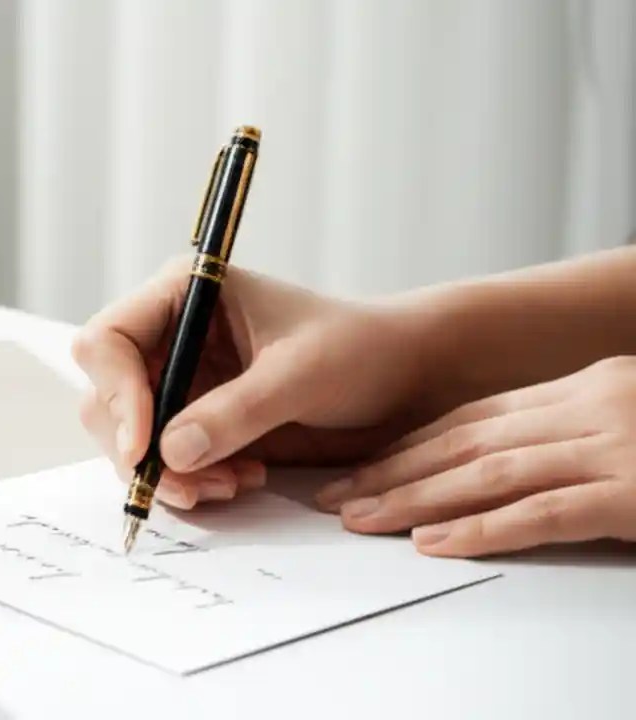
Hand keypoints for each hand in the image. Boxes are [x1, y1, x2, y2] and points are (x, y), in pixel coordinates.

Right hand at [71, 259, 427, 509]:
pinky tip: (241, 481)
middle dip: (139, 448)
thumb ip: (236, 411)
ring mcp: (181, 381)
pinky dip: (190, 482)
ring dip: (168, 473)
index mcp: (185, 294)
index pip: (108, 341)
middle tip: (188, 485)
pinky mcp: (197, 422)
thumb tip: (170, 452)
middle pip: (106, 397)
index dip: (116, 393)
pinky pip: (164, 461)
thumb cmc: (362, 351)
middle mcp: (171, 336)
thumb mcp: (302, 375)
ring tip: (230, 484)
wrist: (406, 381)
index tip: (144, 446)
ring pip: (130, 438)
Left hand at [315, 356, 635, 556]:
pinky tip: (432, 542)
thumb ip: (573, 435)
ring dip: (415, 499)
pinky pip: (543, 513)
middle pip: (467, 441)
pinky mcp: (632, 496)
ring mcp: (613, 450)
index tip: (362, 468)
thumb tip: (516, 461)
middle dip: (392, 472)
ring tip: (361, 519)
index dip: (412, 446)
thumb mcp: (631, 420)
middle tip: (335, 497)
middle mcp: (590, 408)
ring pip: (488, 473)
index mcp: (586, 387)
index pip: (476, 417)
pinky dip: (481, 529)